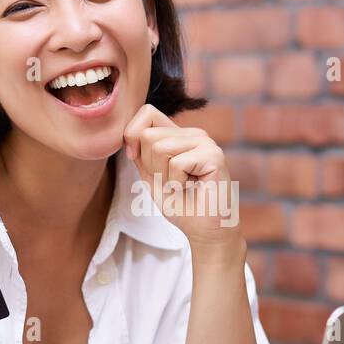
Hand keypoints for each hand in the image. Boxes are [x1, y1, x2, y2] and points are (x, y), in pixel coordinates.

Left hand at [123, 103, 242, 251]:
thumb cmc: (181, 205)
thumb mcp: (151, 176)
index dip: (133, 136)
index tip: (137, 160)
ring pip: (160, 148)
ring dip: (164, 176)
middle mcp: (193, 133)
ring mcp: (205, 142)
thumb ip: (141, 153)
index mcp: (179, 135)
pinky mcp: (213, 155)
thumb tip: (130, 133)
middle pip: (149, 134)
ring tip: (182, 185)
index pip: (147, 113)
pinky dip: (177, 183)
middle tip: (171, 182)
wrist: (205, 231)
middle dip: (151, 166)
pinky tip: (192, 188)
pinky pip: (177, 163)